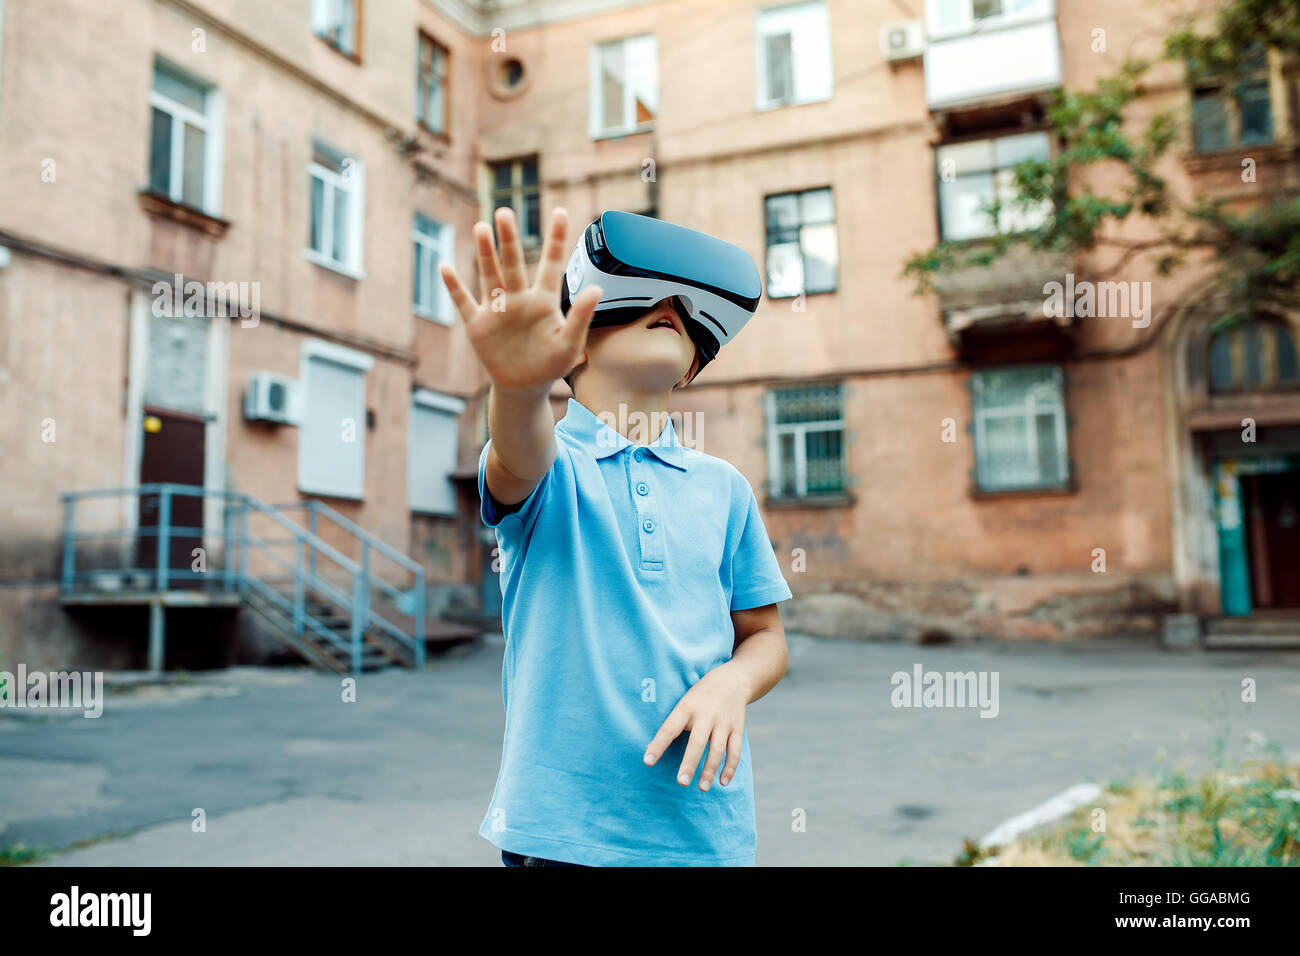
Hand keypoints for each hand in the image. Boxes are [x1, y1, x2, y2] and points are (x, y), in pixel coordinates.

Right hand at [439, 206, 601, 393]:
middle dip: (509, 239)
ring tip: (482, 227)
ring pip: (490, 275)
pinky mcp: (478, 325)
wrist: (524, 387)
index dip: (556, 239)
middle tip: (505, 212)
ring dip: (486, 253)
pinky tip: (445, 267)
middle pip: (513, 263)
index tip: (561, 211)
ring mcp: (497, 310)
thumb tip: (598, 288)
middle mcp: (519, 298)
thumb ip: (581, 316)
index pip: (551, 264)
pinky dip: (454, 287)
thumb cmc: (550, 365)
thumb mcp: (570, 344)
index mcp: (543, 301)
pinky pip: (464, 302)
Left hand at [643, 662, 751, 791]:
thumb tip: (649, 751)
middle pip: (697, 742)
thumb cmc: (700, 696)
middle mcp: (706, 715)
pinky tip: (722, 781)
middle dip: (689, 763)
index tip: (647, 761)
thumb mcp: (684, 703)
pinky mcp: (738, 728)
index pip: (669, 728)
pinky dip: (730, 768)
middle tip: (681, 782)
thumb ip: (672, 725)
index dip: (658, 745)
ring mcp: (723, 722)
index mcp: (687, 707)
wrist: (733, 679)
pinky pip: (734, 751)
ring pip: (717, 750)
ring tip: (701, 788)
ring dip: (709, 770)